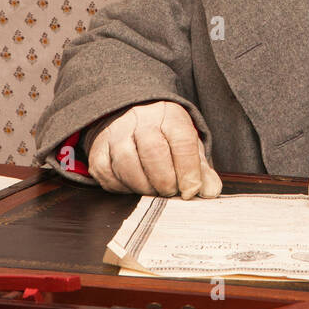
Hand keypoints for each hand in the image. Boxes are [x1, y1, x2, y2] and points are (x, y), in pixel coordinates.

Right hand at [88, 101, 221, 198]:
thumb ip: (201, 169)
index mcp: (170, 116)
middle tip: (171, 192)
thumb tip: (210, 191)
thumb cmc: (164, 137)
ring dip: (144, 187)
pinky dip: (123, 188)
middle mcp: (140, 120)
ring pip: (127, 164)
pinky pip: (107, 175)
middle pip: (153, 152)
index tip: (191, 190)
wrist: (129, 118)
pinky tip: (134, 187)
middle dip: (165, 180)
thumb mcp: (187, 146)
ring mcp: (115, 134)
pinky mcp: (98, 150)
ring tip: (154, 192)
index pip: (182, 141)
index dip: (189, 170)